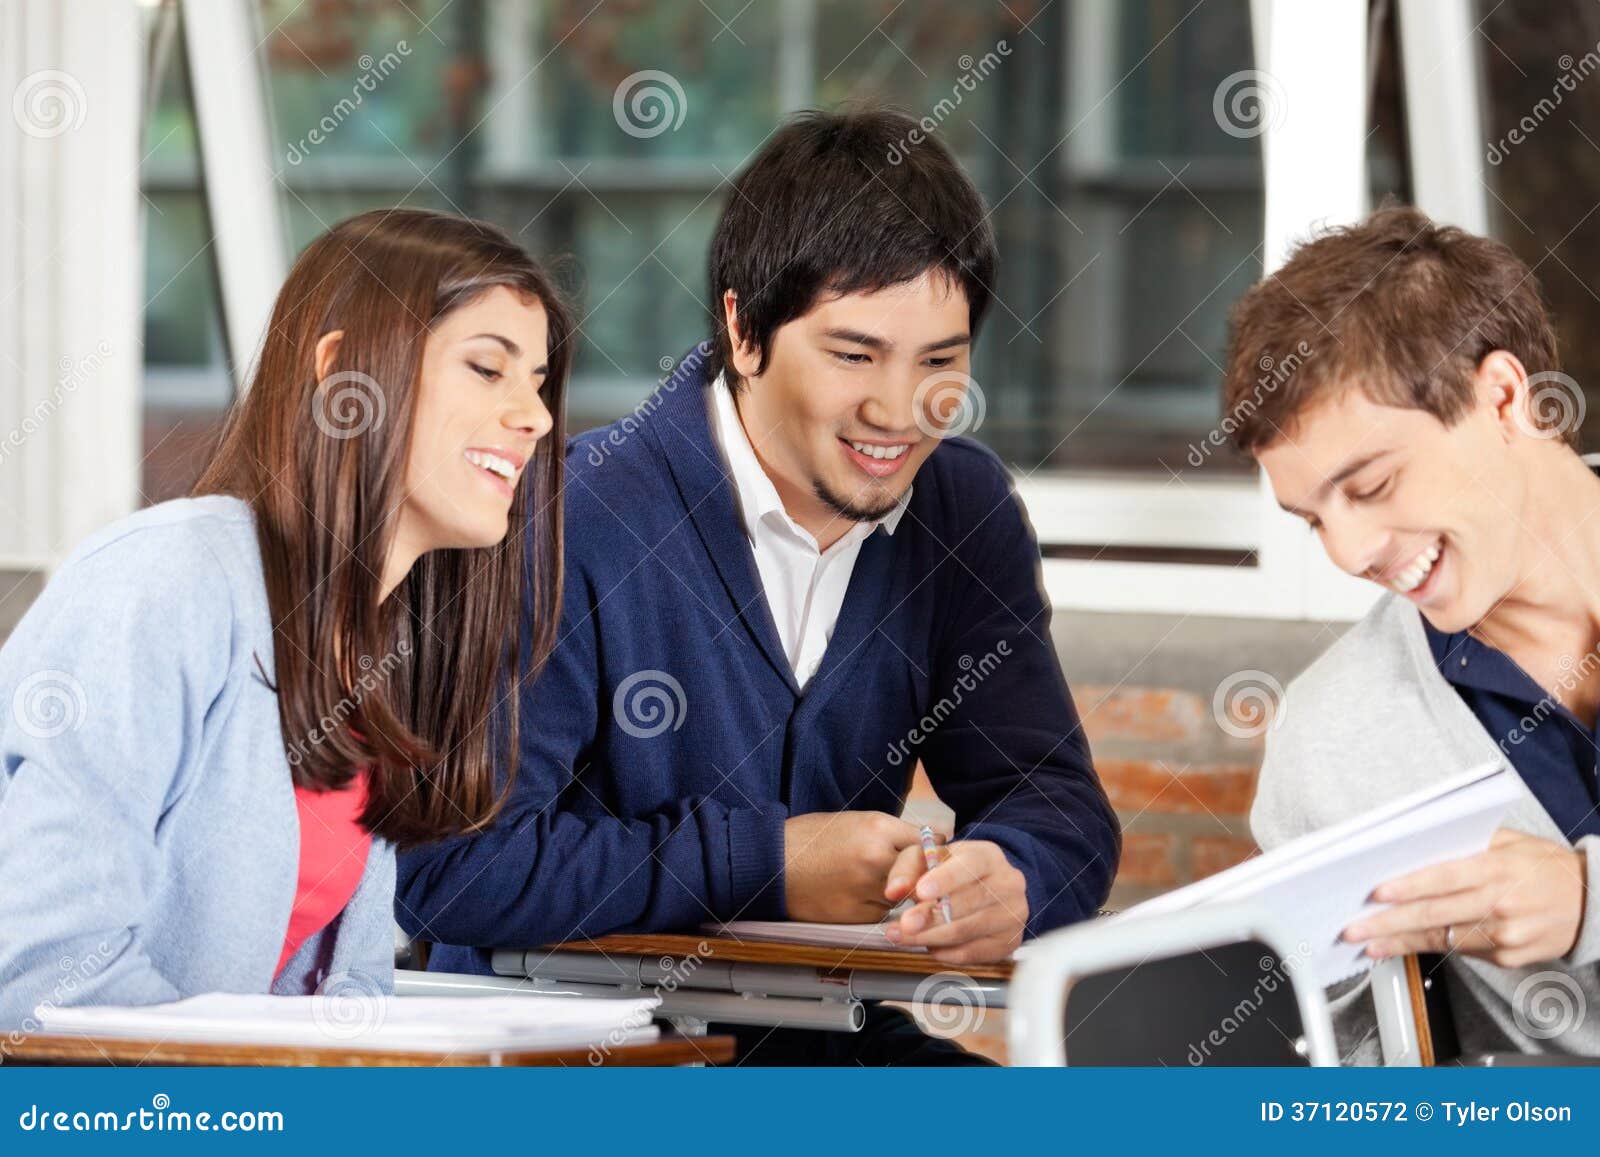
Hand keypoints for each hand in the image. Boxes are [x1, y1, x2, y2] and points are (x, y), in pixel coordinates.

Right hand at [783, 811, 924, 922]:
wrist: (773, 863)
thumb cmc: (811, 838)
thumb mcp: (855, 821)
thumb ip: (892, 833)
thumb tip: (933, 841)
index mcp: (878, 827)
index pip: (927, 842)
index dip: (932, 852)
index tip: (933, 856)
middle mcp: (877, 857)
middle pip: (922, 872)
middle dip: (921, 875)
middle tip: (915, 875)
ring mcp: (867, 888)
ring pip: (904, 896)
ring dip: (898, 893)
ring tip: (869, 879)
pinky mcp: (857, 914)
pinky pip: (882, 913)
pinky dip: (877, 906)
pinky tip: (854, 894)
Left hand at [884, 839, 1027, 964]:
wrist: (990, 885)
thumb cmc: (956, 869)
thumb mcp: (929, 857)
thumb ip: (908, 869)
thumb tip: (893, 890)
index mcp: (989, 856)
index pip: (970, 866)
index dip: (944, 880)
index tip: (920, 892)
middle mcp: (1007, 884)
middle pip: (966, 904)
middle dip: (929, 917)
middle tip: (903, 925)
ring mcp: (1012, 914)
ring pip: (966, 931)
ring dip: (930, 938)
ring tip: (904, 937)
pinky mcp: (1009, 941)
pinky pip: (973, 953)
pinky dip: (946, 952)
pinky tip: (930, 946)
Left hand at [1343, 828, 1587, 967]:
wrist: (1593, 903)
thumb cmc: (1546, 866)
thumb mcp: (1511, 841)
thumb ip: (1467, 843)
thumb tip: (1417, 844)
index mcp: (1498, 869)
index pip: (1444, 878)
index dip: (1408, 888)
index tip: (1376, 894)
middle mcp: (1501, 904)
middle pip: (1435, 914)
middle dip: (1389, 924)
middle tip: (1354, 929)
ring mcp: (1505, 936)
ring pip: (1443, 939)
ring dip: (1400, 942)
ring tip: (1368, 943)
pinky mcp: (1506, 957)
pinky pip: (1460, 952)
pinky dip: (1428, 949)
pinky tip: (1402, 947)